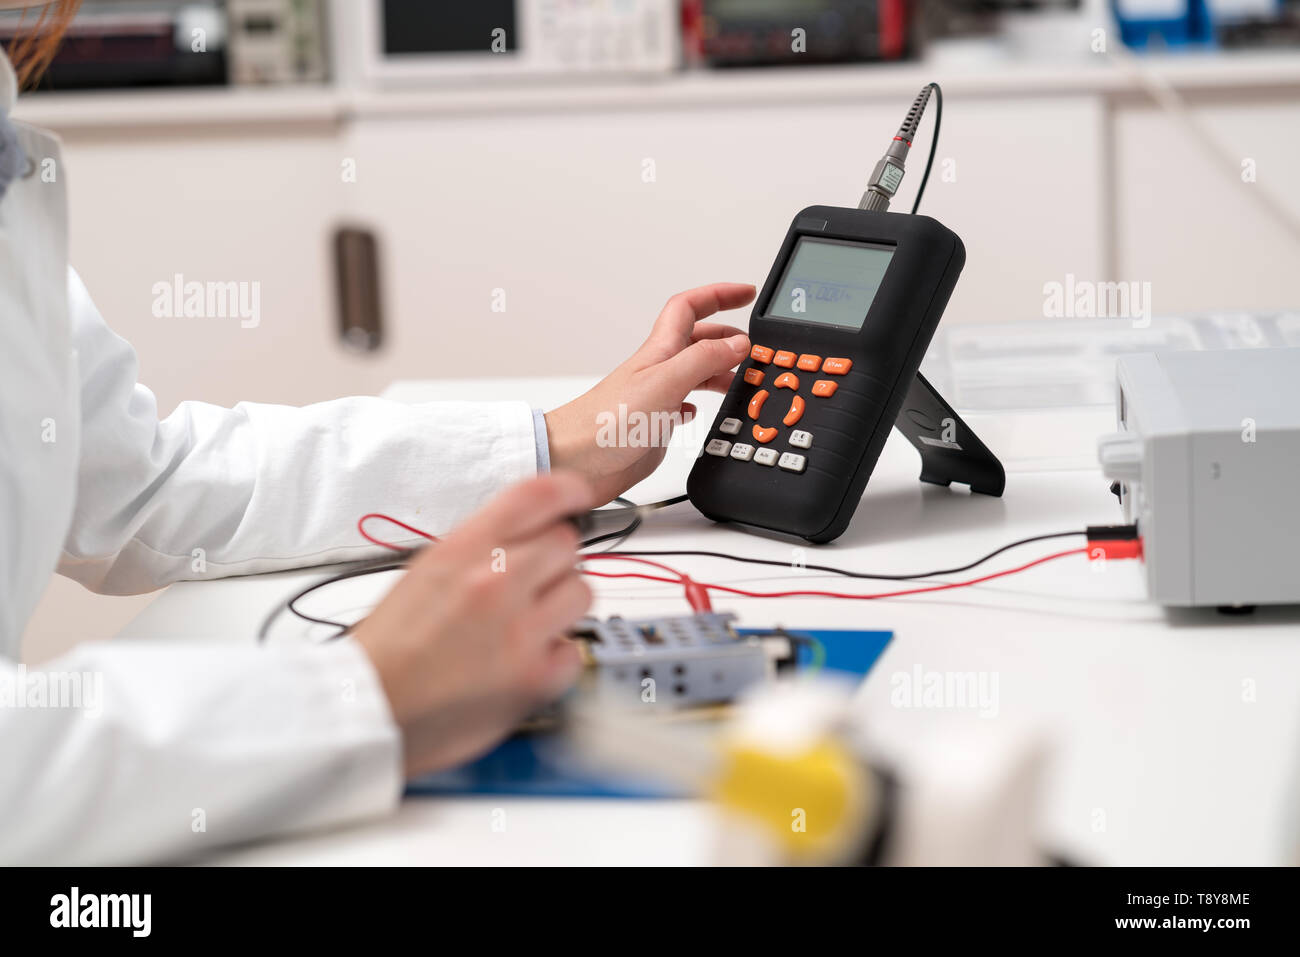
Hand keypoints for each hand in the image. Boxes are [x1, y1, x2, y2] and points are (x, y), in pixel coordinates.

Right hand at [352, 473, 593, 776]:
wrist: (365, 710)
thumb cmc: (388, 647)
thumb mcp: (425, 572)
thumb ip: (480, 549)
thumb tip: (528, 537)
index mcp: (463, 549)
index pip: (537, 495)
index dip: (569, 490)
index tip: (579, 497)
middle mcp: (496, 581)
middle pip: (567, 544)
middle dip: (555, 561)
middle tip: (535, 583)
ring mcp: (520, 631)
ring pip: (582, 592)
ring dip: (561, 606)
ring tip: (529, 625)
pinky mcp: (534, 678)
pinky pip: (574, 650)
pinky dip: (556, 657)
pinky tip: (526, 662)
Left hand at [544, 282, 754, 503]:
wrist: (576, 460)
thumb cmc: (606, 422)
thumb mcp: (664, 382)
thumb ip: (703, 359)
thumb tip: (738, 343)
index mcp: (660, 351)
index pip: (690, 306)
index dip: (719, 294)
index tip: (747, 293)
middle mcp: (660, 369)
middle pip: (698, 338)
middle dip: (728, 335)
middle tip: (754, 345)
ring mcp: (658, 396)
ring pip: (695, 371)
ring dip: (721, 369)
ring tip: (743, 376)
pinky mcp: (655, 423)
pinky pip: (683, 402)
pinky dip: (700, 401)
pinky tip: (702, 409)